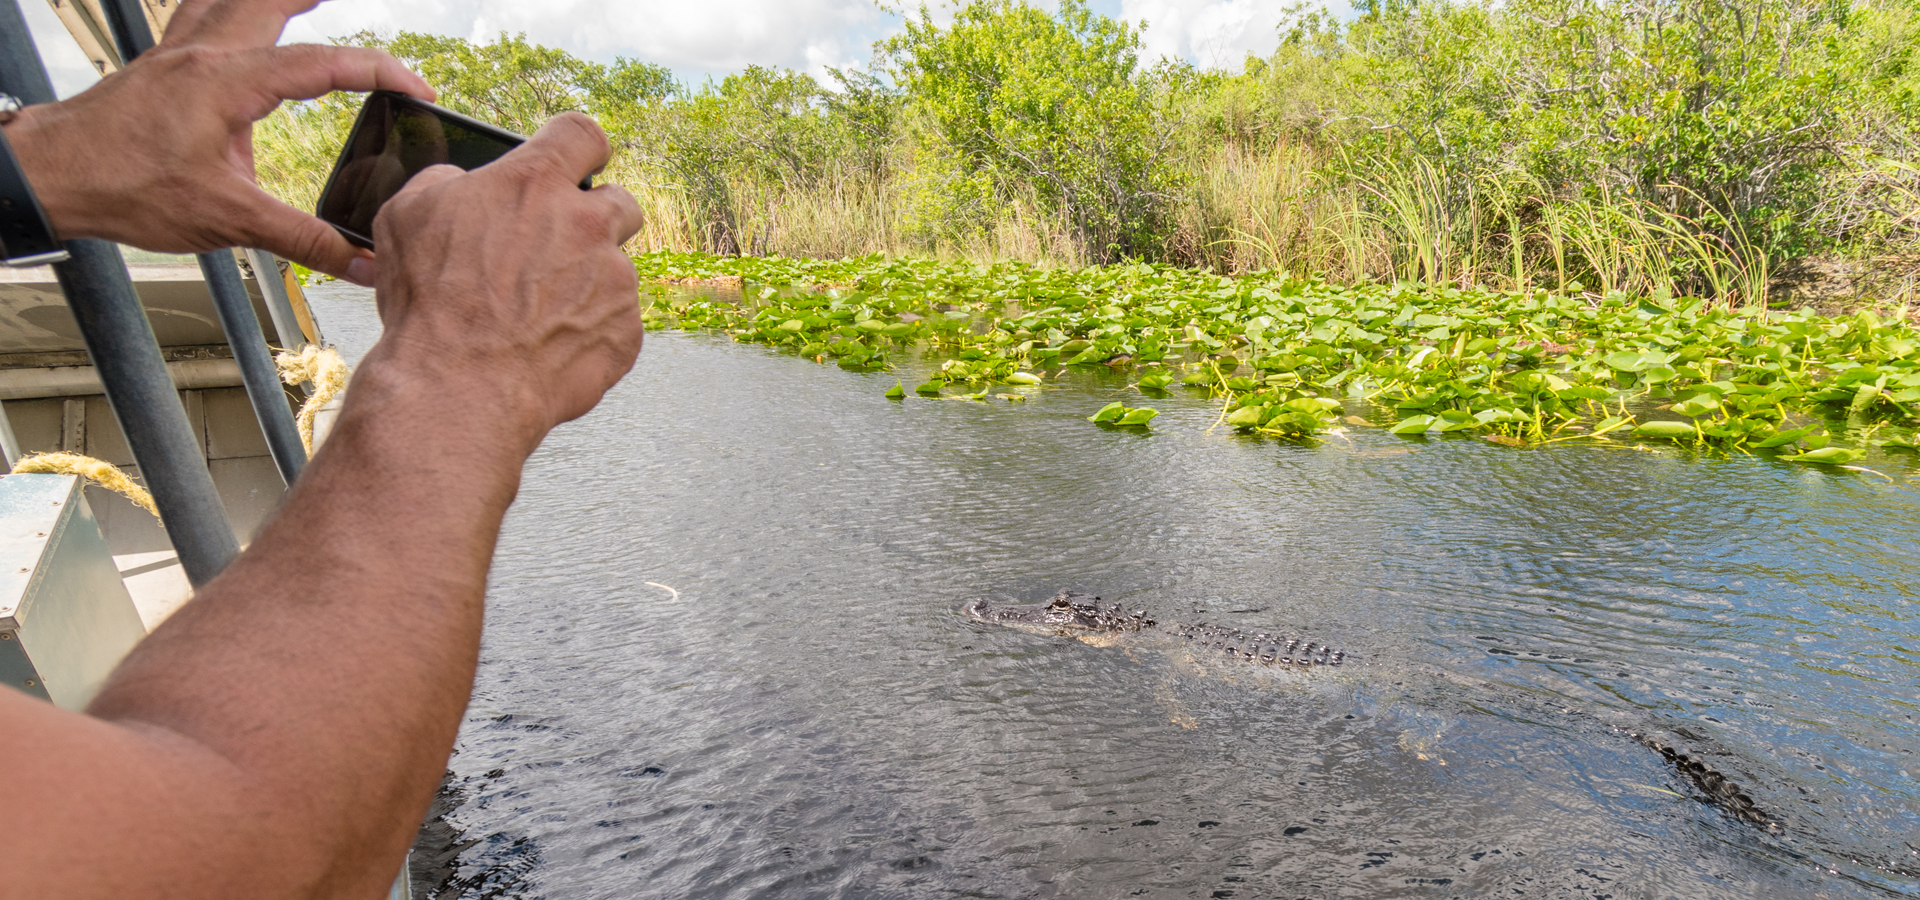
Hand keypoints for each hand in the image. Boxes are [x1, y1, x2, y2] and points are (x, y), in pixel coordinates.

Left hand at [2, 0, 433, 283]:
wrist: (51, 175)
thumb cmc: (125, 188)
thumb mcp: (227, 221)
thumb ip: (303, 241)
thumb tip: (361, 262)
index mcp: (227, 83)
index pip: (321, 65)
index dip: (378, 72)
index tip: (415, 87)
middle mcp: (203, 56)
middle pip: (268, 1)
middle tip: (344, 0)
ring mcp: (175, 55)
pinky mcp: (156, 67)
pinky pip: (197, 17)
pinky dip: (226, 10)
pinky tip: (232, 23)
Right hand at [358, 112, 644, 448]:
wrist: (457, 387)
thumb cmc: (429, 305)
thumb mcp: (407, 216)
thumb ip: (446, 182)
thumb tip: (462, 181)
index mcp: (535, 184)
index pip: (582, 134)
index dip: (578, 147)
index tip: (575, 161)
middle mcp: (586, 224)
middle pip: (620, 201)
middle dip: (596, 219)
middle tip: (559, 247)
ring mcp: (614, 280)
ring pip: (616, 268)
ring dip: (587, 283)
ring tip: (537, 314)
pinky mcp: (626, 332)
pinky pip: (617, 323)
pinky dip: (590, 332)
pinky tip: (548, 347)